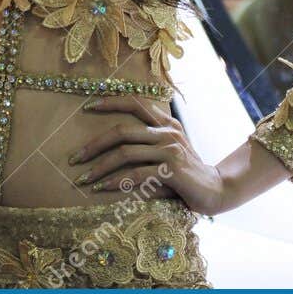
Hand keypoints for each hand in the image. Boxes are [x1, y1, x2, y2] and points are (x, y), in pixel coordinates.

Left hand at [70, 96, 226, 214]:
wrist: (217, 191)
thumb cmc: (186, 173)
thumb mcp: (167, 152)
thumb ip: (145, 144)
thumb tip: (107, 147)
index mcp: (167, 123)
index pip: (136, 103)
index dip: (111, 102)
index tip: (88, 107)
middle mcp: (168, 132)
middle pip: (122, 131)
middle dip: (94, 144)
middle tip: (75, 158)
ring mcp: (170, 150)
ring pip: (125, 153)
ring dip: (100, 167)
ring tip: (84, 178)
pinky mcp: (171, 170)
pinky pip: (136, 174)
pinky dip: (116, 181)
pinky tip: (103, 188)